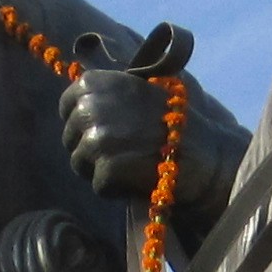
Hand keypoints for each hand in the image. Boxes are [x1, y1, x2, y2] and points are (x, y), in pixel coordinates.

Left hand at [61, 54, 182, 203]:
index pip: (67, 105)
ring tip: (132, 165)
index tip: (103, 130)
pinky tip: (137, 179)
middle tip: (123, 152)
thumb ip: (107, 93)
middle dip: (90, 150)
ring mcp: (97, 138)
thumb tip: (80, 102)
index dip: (83, 123)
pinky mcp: (106, 167)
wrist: (205, 154)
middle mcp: (92, 106)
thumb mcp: (139, 88)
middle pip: (70, 138)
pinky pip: (98, 186)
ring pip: (80, 164)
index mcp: (95, 82)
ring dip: (102, 170)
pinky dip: (115, 189)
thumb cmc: (175, 122)